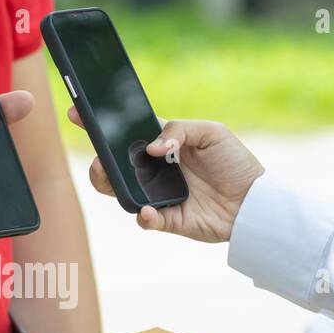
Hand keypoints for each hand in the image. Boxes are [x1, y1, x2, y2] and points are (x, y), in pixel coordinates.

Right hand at [70, 109, 263, 242]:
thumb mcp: (211, 132)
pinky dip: (142, 216)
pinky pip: (146, 219)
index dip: (100, 124)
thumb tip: (153, 148)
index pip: (125, 132)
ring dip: (109, 185)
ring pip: (121, 191)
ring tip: (108, 177)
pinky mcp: (167, 220)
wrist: (255, 201)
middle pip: (114, 165)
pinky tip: (145, 209)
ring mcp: (158, 195)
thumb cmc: (235, 162)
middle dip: (98, 161)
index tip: (78, 113)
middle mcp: (155, 170)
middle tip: (98, 158)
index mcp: (162, 144)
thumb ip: (179, 130)